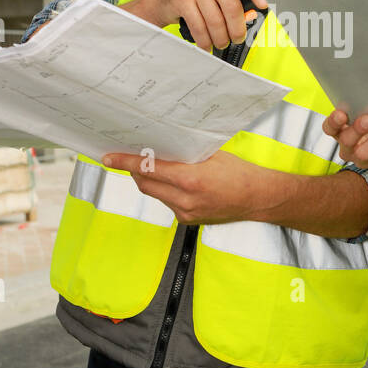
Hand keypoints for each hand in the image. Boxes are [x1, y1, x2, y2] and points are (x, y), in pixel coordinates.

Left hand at [100, 149, 267, 223]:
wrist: (258, 199)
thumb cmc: (240, 173)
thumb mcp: (210, 154)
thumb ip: (183, 153)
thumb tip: (159, 146)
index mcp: (190, 179)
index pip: (149, 168)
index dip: (126, 162)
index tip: (109, 158)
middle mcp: (185, 199)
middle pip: (145, 184)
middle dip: (136, 171)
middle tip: (132, 158)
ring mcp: (185, 213)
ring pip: (155, 194)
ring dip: (152, 181)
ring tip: (160, 169)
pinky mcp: (187, 221)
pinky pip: (167, 203)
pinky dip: (166, 192)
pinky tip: (177, 184)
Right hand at [120, 0, 267, 49]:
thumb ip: (235, 1)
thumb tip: (251, 19)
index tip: (263, 4)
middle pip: (232, 7)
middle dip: (236, 29)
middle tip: (236, 39)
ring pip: (215, 20)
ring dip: (220, 38)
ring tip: (221, 43)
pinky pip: (199, 26)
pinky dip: (205, 41)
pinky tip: (206, 45)